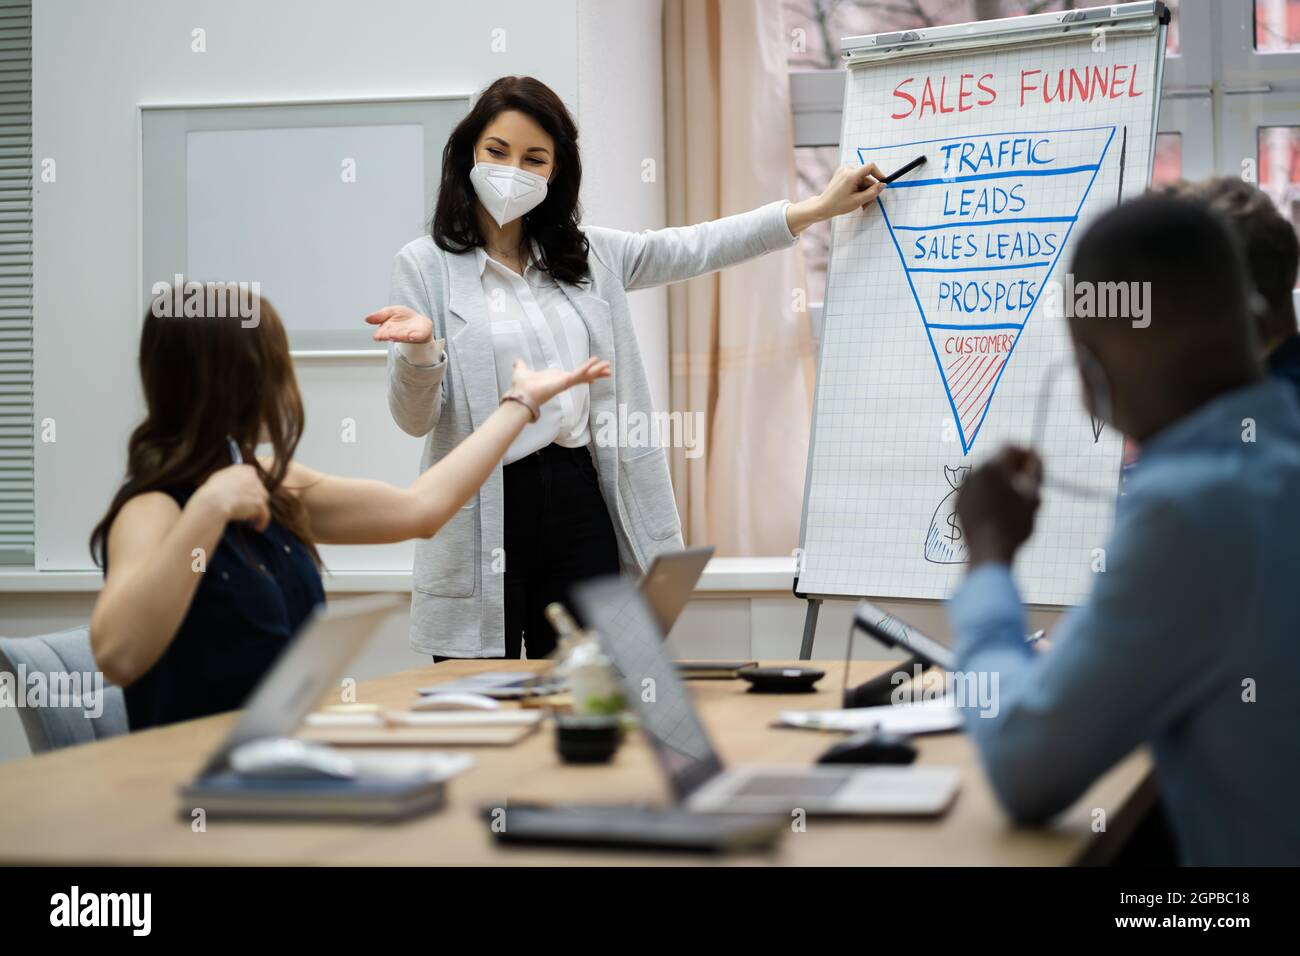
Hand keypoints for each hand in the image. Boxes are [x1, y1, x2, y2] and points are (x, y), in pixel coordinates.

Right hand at [194, 464, 270, 531]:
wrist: (213, 501)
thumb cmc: (211, 492)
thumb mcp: (220, 478)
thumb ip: (232, 479)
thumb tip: (236, 484)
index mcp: (244, 470)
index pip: (254, 478)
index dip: (251, 489)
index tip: (246, 497)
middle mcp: (254, 478)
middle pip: (260, 490)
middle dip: (253, 500)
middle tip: (245, 510)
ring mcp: (258, 490)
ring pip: (263, 502)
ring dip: (256, 510)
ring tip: (247, 519)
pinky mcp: (259, 503)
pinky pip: (265, 514)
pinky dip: (263, 522)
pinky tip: (258, 528)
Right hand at [365, 305, 433, 343]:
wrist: (420, 322)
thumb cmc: (404, 318)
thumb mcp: (390, 311)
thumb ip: (380, 315)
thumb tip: (367, 319)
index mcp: (388, 329)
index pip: (382, 333)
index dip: (380, 334)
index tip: (377, 336)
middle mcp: (397, 334)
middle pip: (392, 335)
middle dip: (389, 335)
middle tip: (386, 335)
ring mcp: (408, 335)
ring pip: (403, 336)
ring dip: (399, 336)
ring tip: (395, 336)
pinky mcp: (419, 335)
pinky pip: (416, 336)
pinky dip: (414, 336)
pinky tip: (412, 336)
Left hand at [510, 357, 610, 408]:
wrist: (521, 396)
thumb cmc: (521, 386)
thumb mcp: (521, 371)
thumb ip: (521, 366)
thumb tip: (516, 362)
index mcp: (557, 378)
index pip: (575, 376)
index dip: (585, 374)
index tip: (594, 374)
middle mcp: (563, 381)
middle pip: (584, 376)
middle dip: (597, 373)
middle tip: (609, 371)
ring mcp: (566, 382)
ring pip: (585, 375)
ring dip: (597, 370)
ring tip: (610, 367)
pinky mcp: (565, 381)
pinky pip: (579, 373)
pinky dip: (588, 367)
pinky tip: (596, 361)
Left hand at [785, 164, 886, 233]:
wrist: (822, 206)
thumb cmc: (837, 205)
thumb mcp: (858, 201)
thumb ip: (872, 192)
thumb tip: (883, 185)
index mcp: (851, 175)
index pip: (870, 167)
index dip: (879, 174)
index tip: (883, 183)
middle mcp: (847, 170)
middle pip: (866, 177)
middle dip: (869, 190)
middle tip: (868, 203)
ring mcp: (844, 171)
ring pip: (862, 180)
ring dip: (864, 191)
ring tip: (861, 204)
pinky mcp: (842, 174)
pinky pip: (855, 179)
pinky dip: (858, 188)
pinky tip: (855, 198)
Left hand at [955, 445, 1041, 566]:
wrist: (988, 552)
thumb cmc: (1015, 525)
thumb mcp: (1033, 497)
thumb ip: (1036, 472)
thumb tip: (1036, 457)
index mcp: (993, 467)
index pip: (1010, 448)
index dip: (1025, 454)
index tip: (1036, 466)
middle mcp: (973, 473)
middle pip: (996, 461)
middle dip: (1013, 469)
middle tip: (1028, 484)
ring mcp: (962, 488)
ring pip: (985, 478)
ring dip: (999, 483)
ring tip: (1015, 503)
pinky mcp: (957, 503)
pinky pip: (974, 493)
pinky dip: (986, 496)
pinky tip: (998, 512)